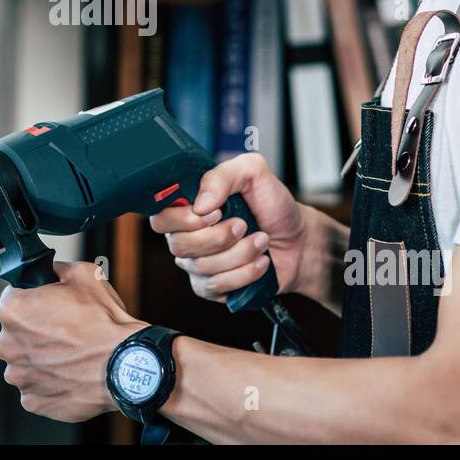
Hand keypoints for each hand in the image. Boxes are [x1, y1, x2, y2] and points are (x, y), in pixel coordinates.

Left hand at [0, 261, 145, 422]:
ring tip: (69, 353)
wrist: (125, 364)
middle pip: (14, 332)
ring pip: (24, 361)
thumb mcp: (83, 274)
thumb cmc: (104, 323)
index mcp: (13, 310)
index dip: (32, 298)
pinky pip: (35, 386)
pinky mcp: (33, 400)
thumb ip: (56, 268)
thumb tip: (49, 270)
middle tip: (63, 329)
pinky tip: (69, 372)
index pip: (11, 297)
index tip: (47, 304)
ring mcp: (19, 376)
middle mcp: (8, 344)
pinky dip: (49, 380)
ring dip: (40, 357)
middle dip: (33, 329)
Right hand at [149, 152, 311, 302]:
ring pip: (202, 267)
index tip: (216, 212)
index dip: (184, 218)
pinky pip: (216, 286)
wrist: (299, 240)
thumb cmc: (273, 206)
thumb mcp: (253, 173)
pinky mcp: (212, 287)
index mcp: (189, 207)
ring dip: (240, 253)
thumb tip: (200, 203)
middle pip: (179, 245)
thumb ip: (223, 175)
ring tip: (261, 240)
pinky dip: (244, 273)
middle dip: (219, 236)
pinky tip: (260, 262)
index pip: (161, 217)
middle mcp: (187, 236)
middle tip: (244, 224)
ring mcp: (197, 264)